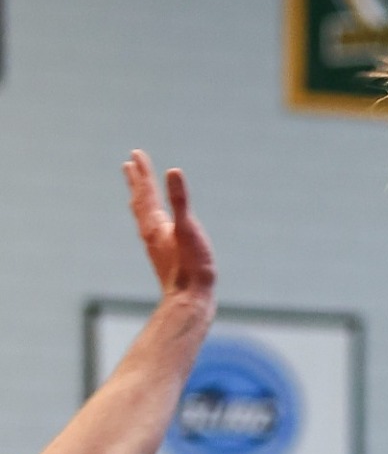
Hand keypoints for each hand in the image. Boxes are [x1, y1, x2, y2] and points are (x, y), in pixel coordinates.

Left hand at [123, 151, 214, 300]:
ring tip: (138, 190)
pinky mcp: (166, 254)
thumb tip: (173, 171)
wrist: (189, 299)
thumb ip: (180, 200)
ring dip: (141, 199)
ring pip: (144, 216)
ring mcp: (157, 244)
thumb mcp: (188, 228)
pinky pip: (153, 228)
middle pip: (140, 202)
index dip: (143, 173)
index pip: (146, 193)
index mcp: (155, 225)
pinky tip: (157, 224)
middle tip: (130, 165)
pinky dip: (151, 217)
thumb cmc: (191, 265)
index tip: (136, 154)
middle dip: (137, 183)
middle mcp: (151, 233)